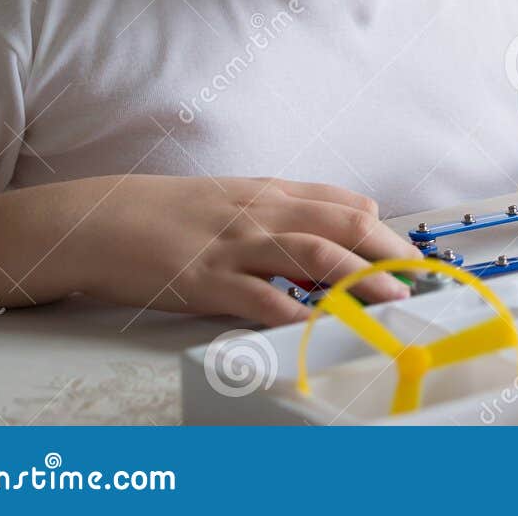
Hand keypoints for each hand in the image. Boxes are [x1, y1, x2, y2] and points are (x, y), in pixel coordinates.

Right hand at [60, 175, 418, 325]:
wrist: (100, 219)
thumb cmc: (168, 213)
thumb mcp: (235, 197)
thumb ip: (287, 208)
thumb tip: (344, 219)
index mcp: (269, 193)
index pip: (342, 203)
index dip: (383, 230)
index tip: (413, 254)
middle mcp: (260, 213)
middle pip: (339, 224)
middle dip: (386, 251)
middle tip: (418, 276)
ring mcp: (233, 245)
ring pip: (311, 253)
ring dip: (358, 276)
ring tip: (391, 297)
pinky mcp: (204, 279)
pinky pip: (257, 296)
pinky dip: (292, 310)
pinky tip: (318, 323)